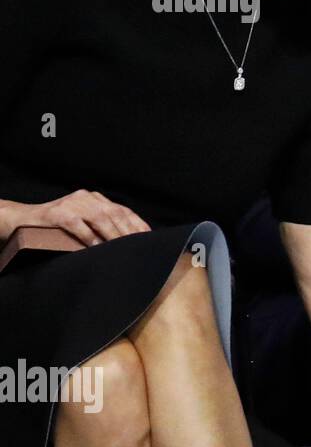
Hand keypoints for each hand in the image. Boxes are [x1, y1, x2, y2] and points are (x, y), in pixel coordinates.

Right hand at [32, 189, 150, 245]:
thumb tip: (128, 243)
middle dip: (128, 231)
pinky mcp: (57, 213)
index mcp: (96, 198)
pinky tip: (95, 247)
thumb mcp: (83, 221)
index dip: (137, 224)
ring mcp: (71, 203)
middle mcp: (86, 197)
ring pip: (99, 218)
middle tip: (138, 247)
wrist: (24, 220)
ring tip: (121, 248)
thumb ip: (102, 225)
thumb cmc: (58, 226)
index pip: (122, 210)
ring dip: (112, 234)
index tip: (149, 238)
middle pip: (114, 214)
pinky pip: (76, 224)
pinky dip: (88, 236)